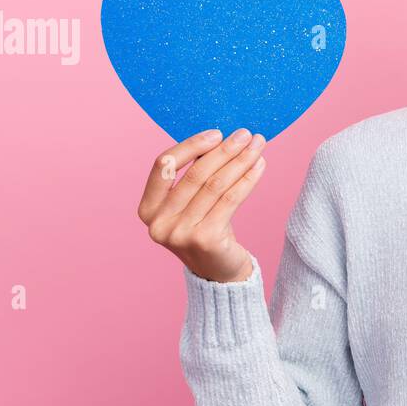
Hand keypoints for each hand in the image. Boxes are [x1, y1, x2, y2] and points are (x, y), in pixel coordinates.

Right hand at [137, 127, 268, 283]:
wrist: (219, 272)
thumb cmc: (205, 229)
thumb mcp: (189, 204)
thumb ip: (193, 176)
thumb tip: (220, 138)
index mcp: (147, 209)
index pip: (164, 165)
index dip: (190, 146)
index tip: (216, 133)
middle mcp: (158, 223)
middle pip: (194, 174)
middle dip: (223, 150)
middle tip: (244, 133)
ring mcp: (181, 234)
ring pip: (215, 185)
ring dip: (239, 161)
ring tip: (257, 144)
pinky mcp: (206, 240)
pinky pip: (230, 200)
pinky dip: (247, 179)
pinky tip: (259, 165)